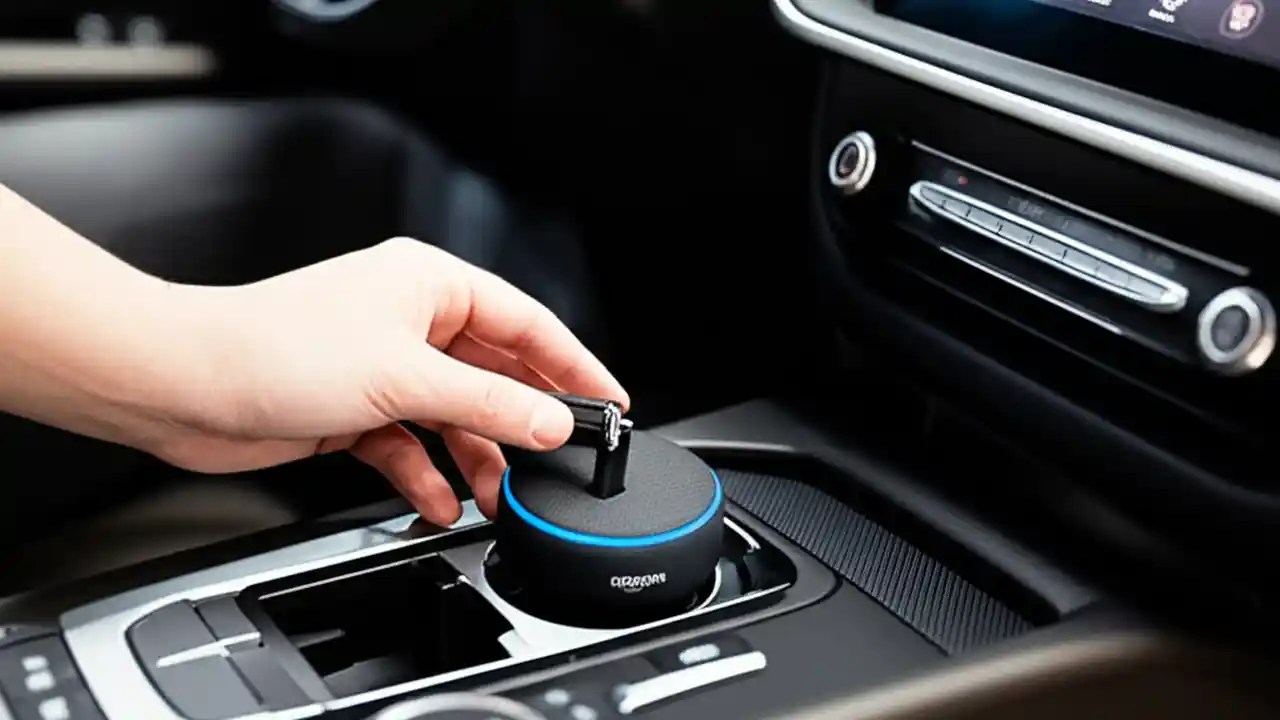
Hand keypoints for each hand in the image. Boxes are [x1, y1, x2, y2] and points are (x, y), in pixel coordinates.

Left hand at [151, 237, 627, 524]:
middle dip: (521, 423)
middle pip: (493, 375)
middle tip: (558, 460)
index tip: (608, 402)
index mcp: (431, 285)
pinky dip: (426, 473)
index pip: (526, 324)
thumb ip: (488, 406)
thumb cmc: (276, 348)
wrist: (185, 384)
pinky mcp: (356, 409)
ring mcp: (383, 367)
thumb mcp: (406, 379)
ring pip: (454, 416)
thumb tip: (550, 421)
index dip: (572, 365)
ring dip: (475, 458)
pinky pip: (412, 444)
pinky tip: (437, 500)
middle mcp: (411, 321)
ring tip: (498, 496)